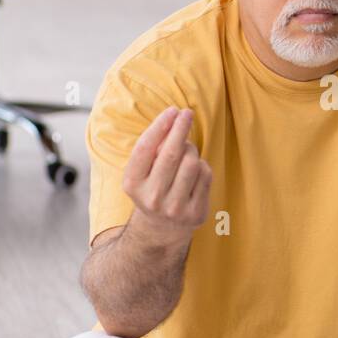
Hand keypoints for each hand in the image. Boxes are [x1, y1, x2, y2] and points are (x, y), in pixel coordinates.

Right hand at [122, 107, 211, 242]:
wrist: (162, 228)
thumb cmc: (152, 186)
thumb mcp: (142, 170)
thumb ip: (153, 147)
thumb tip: (175, 119)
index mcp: (132, 184)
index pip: (145, 148)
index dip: (160, 126)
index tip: (172, 110)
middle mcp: (152, 198)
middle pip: (172, 153)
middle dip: (181, 128)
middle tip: (187, 113)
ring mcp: (175, 208)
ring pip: (192, 162)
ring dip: (191, 150)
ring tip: (186, 153)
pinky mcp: (196, 213)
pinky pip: (205, 174)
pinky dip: (202, 166)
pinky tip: (194, 172)